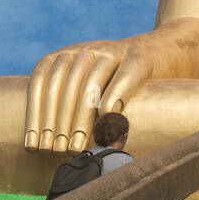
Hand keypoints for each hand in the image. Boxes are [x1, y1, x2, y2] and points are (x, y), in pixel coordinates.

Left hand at [23, 18, 198, 153]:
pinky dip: (114, 97)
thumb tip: (40, 148)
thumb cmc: (120, 82)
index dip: (35, 113)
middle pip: (64, 84)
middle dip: (58, 121)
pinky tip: (107, 119)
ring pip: (91, 81)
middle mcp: (88, 48)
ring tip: (79, 145)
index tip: (33, 146)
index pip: (42, 80)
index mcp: (68, 54)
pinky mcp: (140, 57)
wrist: (165, 53)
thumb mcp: (90, 87)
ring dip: (82, 117)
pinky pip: (124, 76)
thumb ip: (68, 106)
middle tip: (57, 151)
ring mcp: (115, 50)